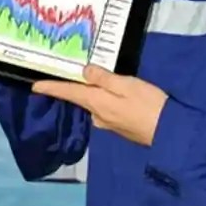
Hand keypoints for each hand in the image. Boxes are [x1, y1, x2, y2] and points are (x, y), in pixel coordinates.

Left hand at [32, 64, 167, 146]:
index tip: (35, 86)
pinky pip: (108, 110)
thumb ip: (104, 78)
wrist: (170, 133)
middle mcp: (98, 116)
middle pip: (83, 98)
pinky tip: (121, 96)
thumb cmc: (149, 105)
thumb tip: (84, 72)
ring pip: (97, 104)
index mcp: (96, 103)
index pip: (68, 93)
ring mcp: (108, 124)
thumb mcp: (126, 85)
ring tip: (107, 80)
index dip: (51, 88)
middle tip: (81, 71)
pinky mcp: (120, 128)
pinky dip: (109, 101)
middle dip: (81, 87)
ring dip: (99, 93)